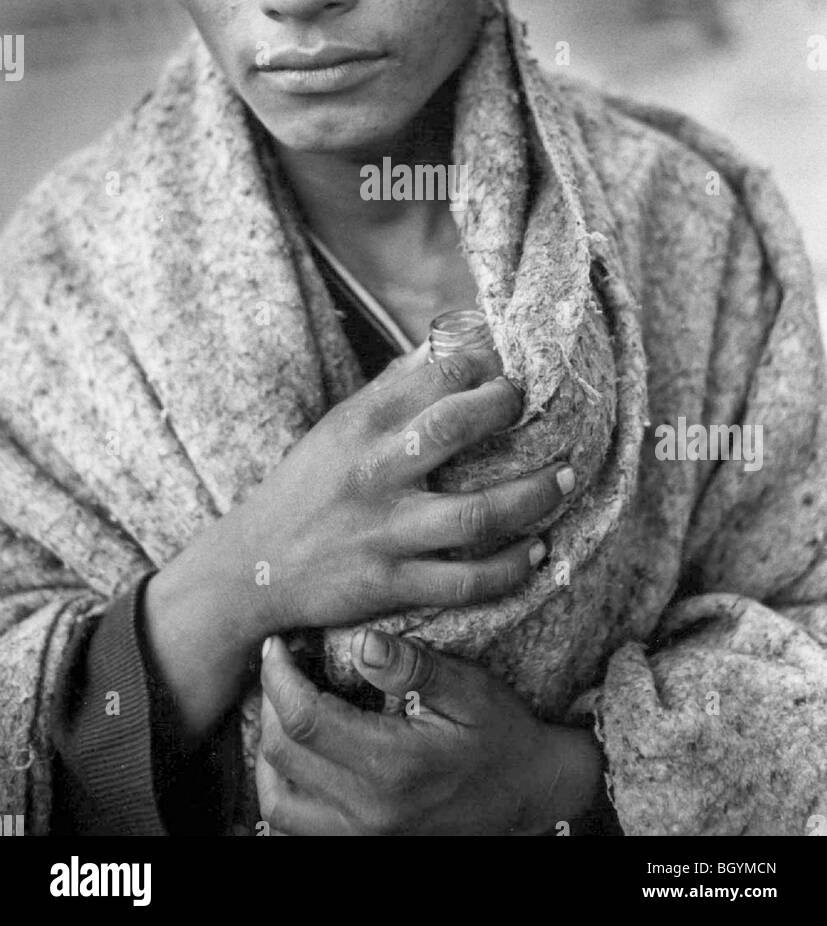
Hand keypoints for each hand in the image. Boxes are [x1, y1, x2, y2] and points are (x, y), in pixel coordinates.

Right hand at [237, 343, 573, 635]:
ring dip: (535, 495)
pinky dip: (511, 568)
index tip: (514, 367)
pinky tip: (538, 551)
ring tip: (567, 479)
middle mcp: (374, 471)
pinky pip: (466, 581)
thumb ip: (391, 391)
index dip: (486, 366)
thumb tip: (444, 348)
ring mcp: (385, 531)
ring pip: (478, 513)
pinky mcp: (391, 584)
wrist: (251, 567)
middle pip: (456, 428)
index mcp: (361, 423)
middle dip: (509, 412)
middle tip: (542, 412)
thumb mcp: (338, 427)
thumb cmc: (305, 487)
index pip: (436, 375)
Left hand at [256, 630, 603, 835]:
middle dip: (269, 702)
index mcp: (392, 765)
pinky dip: (284, 788)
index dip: (279, 676)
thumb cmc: (502, 735)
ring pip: (277, 801)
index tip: (278, 645)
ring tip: (281, 709)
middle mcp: (369, 810)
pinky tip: (299, 754)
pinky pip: (296, 828)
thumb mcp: (470, 690)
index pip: (304, 718)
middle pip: (282, 756)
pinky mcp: (363, 847)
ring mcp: (363, 837)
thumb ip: (414, 666)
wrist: (532, 794)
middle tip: (281, 667)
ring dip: (269, 751)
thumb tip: (362, 642)